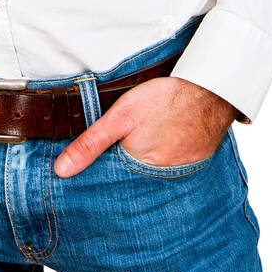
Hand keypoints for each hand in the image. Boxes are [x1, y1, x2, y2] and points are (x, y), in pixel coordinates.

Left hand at [52, 75, 235, 176]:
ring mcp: (183, 171)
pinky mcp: (197, 160)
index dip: (103, 172)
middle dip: (125, 168)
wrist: (210, 89)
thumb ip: (90, 144)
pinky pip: (176, 165)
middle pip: (135, 178)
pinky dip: (168, 155)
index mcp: (140, 170)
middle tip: (126, 145)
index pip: (114, 182)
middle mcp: (162, 178)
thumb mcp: (120, 117)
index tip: (91, 170)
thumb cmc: (164, 99)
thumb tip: (61, 170)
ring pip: (155, 172)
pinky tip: (164, 140)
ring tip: (145, 141)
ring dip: (147, 162)